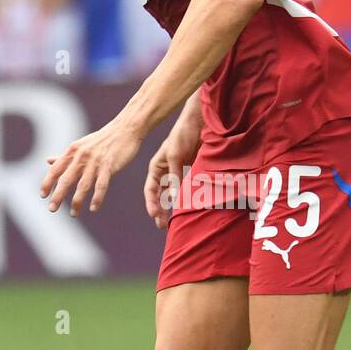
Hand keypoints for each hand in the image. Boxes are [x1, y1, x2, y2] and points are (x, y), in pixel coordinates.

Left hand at [41, 117, 142, 216]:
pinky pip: (101, 185)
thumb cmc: (102, 140)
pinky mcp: (109, 166)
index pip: (56, 169)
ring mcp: (95, 162)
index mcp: (72, 151)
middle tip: (52, 209)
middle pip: (66, 180)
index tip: (43, 195)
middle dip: (58, 195)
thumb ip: (65, 156)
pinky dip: (97, 197)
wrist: (124, 129)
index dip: (48, 182)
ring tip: (74, 214)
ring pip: (83, 185)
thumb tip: (48, 160)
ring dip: (77, 201)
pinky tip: (94, 208)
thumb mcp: (80, 146)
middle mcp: (81, 156)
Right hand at [144, 109, 202, 229]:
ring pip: (173, 195)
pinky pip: (187, 190)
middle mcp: (166, 172)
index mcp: (157, 167)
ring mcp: (179, 173)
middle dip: (161, 211)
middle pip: (160, 196)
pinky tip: (189, 209)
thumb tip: (171, 199)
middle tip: (162, 226)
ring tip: (173, 223)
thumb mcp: (175, 156)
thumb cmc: (182, 135)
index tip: (154, 215)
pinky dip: (187, 199)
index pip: (150, 189)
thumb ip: (174, 176)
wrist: (200, 123)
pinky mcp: (191, 173)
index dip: (151, 203)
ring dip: (173, 208)